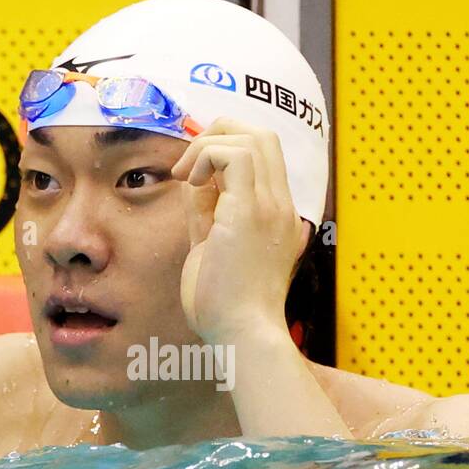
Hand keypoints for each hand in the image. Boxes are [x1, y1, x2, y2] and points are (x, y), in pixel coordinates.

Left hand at [170, 117, 311, 343]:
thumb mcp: (212, 248)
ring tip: (187, 176)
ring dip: (209, 145)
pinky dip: (207, 157)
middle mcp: (281, 206)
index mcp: (278, 216)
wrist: (241, 334)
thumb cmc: (226, 307)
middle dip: (219, 133)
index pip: (264, 156)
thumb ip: (206, 213)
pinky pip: (234, 156)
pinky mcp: (250, 212)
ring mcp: (270, 207)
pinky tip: (191, 182)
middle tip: (190, 164)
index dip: (226, 148)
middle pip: (263, 135)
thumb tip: (194, 182)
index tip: (195, 173)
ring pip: (252, 137)